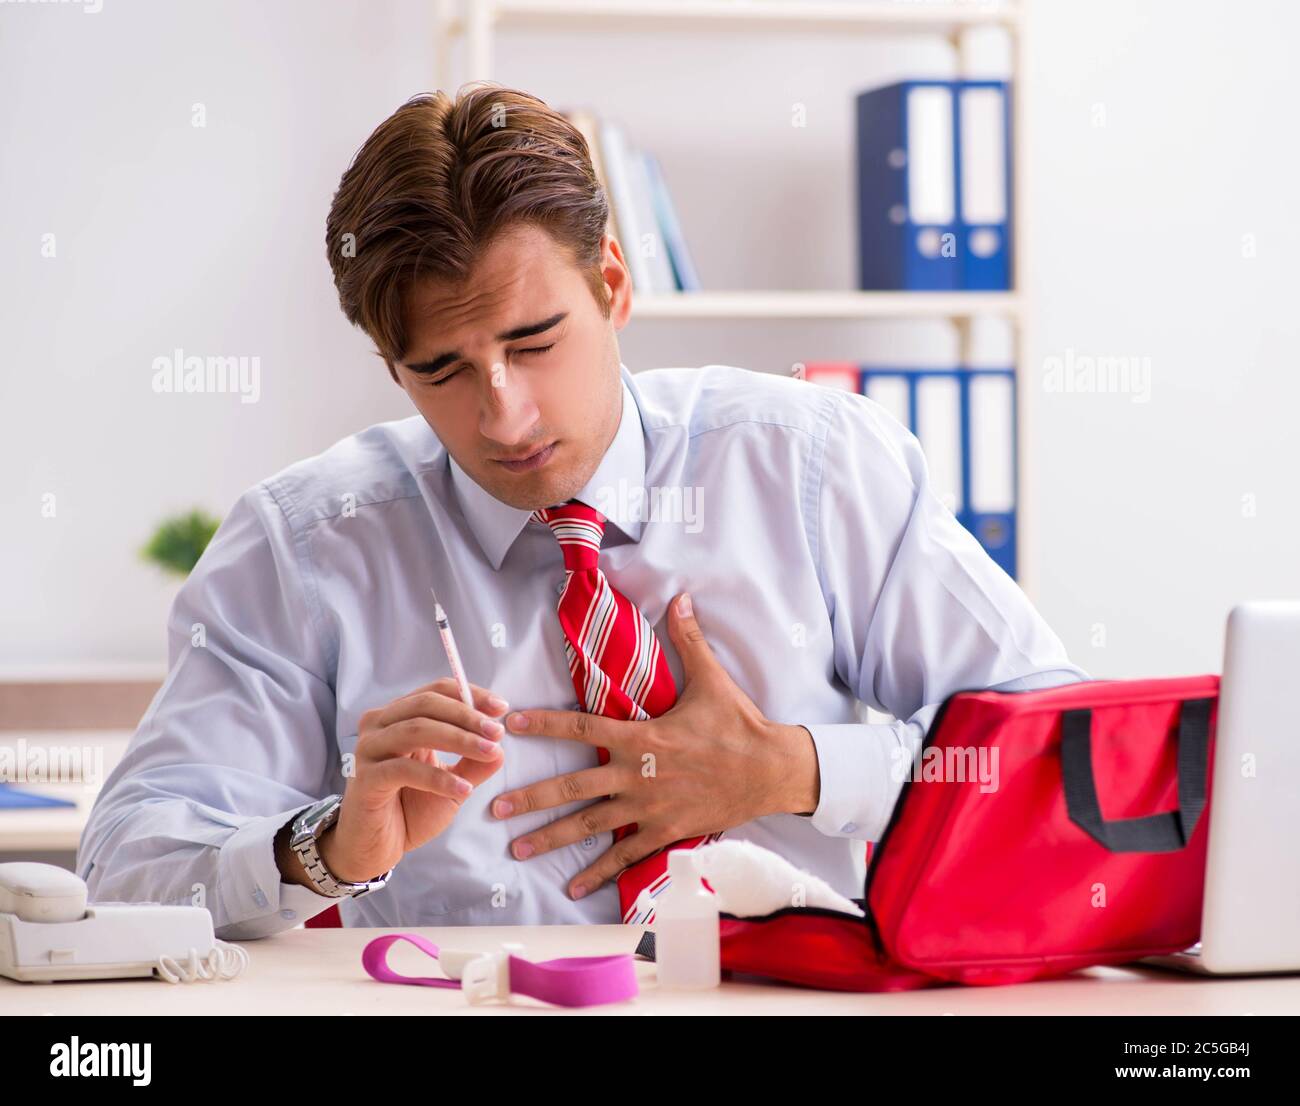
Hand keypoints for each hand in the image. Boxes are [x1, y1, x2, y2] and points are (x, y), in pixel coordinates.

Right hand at [317, 677, 509, 882]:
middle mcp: (379, 726)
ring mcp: (368, 749)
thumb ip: (474, 764)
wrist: (375, 848)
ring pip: (416, 730)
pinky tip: (464, 789)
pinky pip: (404, 769)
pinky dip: (438, 778)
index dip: (469, 694)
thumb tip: (500, 748)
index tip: (500, 708)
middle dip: (467, 716)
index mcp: (399, 717)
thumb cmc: (410, 810)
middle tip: (497, 732)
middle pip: (426, 705)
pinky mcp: (365, 778)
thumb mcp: (452, 783)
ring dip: (459, 739)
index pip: (436, 692)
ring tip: (489, 752)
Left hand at [491, 592, 818, 900]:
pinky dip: (598, 873)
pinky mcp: (665, 832)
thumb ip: (689, 639)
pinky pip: (625, 856)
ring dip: (551, 837)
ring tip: (517, 848)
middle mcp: (637, 775)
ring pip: (590, 826)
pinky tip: (573, 887)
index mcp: (642, 737)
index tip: (510, 725)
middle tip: (494, 806)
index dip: (544, 725)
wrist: (771, 770)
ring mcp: (649, 808)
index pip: (582, 729)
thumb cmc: (739, 724)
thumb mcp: (712, 679)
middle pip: (573, 786)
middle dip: (531, 797)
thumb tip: (680, 598)